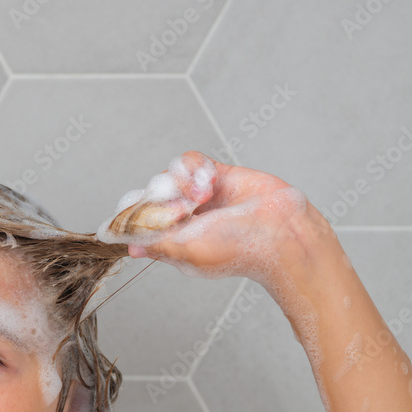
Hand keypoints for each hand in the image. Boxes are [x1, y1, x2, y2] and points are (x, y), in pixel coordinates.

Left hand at [122, 152, 337, 289]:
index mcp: (172, 241)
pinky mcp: (216, 174)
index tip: (143, 213)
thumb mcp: (186, 251)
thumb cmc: (238, 248)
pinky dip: (196, 168)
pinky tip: (211, 182)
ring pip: (168, 175)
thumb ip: (155, 245)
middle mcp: (183, 218)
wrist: (281, 230)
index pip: (138, 221)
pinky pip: (189, 160)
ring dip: (182, 182)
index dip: (136, 213)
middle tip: (183, 209)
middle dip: (162, 198)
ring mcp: (199, 195)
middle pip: (150, 195)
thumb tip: (130, 247)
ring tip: (204, 196)